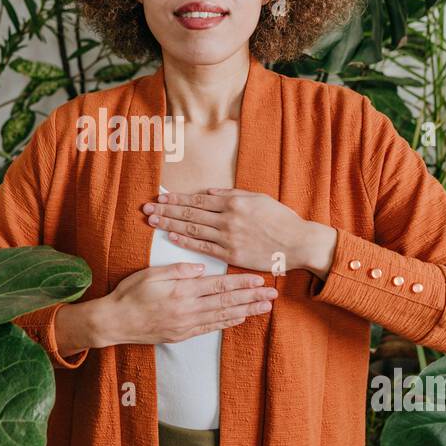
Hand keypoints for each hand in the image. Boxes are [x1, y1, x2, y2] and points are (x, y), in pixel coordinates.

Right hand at [89, 262, 277, 347]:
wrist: (114, 323)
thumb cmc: (130, 294)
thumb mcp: (151, 274)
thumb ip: (179, 270)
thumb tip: (203, 268)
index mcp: (182, 291)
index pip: (218, 285)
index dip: (241, 283)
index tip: (259, 279)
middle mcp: (188, 309)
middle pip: (227, 302)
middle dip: (252, 298)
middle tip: (273, 294)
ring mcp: (186, 324)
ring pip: (223, 316)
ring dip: (246, 311)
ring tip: (265, 308)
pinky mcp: (182, 335)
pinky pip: (210, 328)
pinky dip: (227, 323)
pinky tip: (240, 319)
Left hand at [142, 188, 337, 276]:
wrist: (297, 243)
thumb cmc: (280, 219)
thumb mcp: (258, 198)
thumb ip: (232, 194)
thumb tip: (209, 191)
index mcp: (234, 202)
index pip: (197, 199)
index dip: (177, 199)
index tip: (161, 197)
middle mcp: (228, 218)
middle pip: (190, 213)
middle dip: (166, 210)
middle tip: (147, 209)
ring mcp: (228, 237)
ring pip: (192, 230)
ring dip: (170, 225)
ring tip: (153, 222)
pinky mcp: (231, 254)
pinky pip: (203, 248)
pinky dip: (186, 242)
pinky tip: (171, 237)